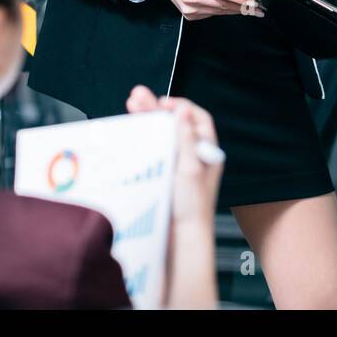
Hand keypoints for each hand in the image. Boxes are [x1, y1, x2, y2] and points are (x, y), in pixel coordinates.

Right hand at [127, 86, 221, 308]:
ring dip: (146, 120)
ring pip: (161, 135)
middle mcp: (193, 156)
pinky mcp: (163, 175)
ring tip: (130, 106)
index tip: (162, 103)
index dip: (179, 107)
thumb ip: (186, 138)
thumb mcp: (190, 168)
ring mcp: (177, 166)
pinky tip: (130, 131)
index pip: (196, 118)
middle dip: (155, 109)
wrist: (181, 239)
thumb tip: (184, 111)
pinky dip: (142, 139)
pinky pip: (153, 151)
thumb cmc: (192, 208)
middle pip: (174, 124)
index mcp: (206, 151)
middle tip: (136, 97)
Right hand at [133, 0, 261, 20]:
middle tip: (260, 8)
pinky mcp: (189, 15)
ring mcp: (190, 9)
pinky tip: (233, 8)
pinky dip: (223, 11)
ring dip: (237, 10)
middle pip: (224, 4)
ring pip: (219, 11)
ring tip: (252, 10)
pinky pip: (211, 14)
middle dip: (244, 6)